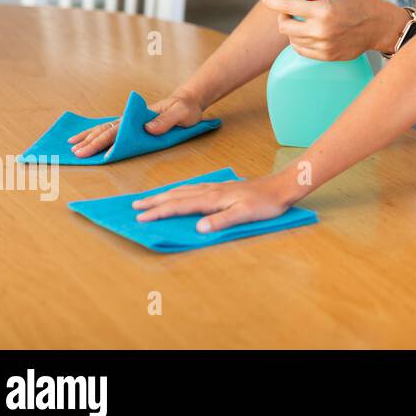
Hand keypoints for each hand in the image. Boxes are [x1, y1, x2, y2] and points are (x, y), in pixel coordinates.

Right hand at [68, 89, 203, 157]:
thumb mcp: (180, 113)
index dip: (104, 141)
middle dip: (90, 142)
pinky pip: (112, 130)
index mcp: (139, 117)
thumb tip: (147, 129)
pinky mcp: (134, 126)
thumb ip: (165, 121)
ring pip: (106, 129)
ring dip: (89, 137)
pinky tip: (86, 138)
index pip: (118, 130)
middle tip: (75, 153)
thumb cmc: (185, 108)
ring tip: (72, 145)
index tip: (90, 149)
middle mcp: (132, 119)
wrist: (188, 101)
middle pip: (107, 130)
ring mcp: (131, 122)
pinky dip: (97, 134)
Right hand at [132, 173, 298, 232]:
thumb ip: (222, 221)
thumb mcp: (246, 215)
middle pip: (176, 195)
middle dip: (155, 201)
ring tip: (149, 198)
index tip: (141, 217)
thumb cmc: (265, 203)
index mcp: (213, 199)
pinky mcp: (222, 187)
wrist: (280, 187)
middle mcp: (211, 191)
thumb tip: (199, 228)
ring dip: (164, 194)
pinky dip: (179, 191)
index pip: (180, 205)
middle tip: (134, 205)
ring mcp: (216, 187)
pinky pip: (193, 188)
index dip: (159, 212)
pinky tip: (179, 192)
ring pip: (183, 190)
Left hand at [262, 0, 403, 60]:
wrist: (379, 26)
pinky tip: (306, 33)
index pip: (289, 5)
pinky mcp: (327, 56)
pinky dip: (299, 41)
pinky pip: (302, 50)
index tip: (267, 0)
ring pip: (292, 39)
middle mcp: (322, 30)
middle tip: (287, 11)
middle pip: (285, 26)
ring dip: (292, 29)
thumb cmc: (359, 3)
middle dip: (282, 16)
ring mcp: (324, 46)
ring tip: (301, 21)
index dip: (275, 2)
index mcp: (324, 10)